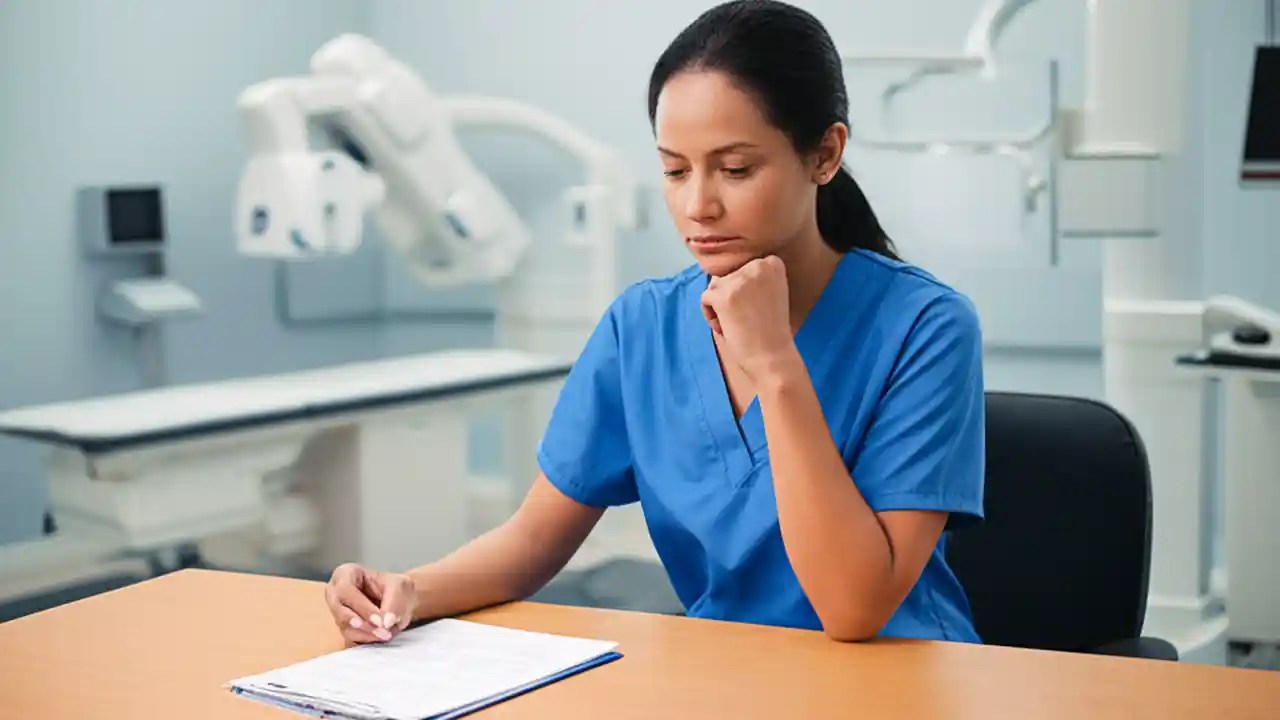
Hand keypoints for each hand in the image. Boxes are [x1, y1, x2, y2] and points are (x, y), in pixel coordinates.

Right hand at [325, 563, 417, 643]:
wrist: (402, 598)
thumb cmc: (397, 587)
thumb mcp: (400, 587)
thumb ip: (394, 603)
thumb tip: (386, 622)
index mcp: (345, 574)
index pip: (345, 590)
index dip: (361, 607)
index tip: (380, 620)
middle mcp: (336, 593)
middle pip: (340, 610)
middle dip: (362, 623)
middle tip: (382, 632)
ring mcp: (338, 611)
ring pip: (344, 626)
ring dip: (366, 633)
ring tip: (386, 635)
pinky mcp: (345, 626)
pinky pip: (350, 636)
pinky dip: (366, 638)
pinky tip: (380, 637)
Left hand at [701, 256, 797, 380]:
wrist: (773, 357)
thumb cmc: (770, 331)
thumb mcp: (770, 293)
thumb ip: (750, 278)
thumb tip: (719, 273)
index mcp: (773, 263)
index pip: (742, 268)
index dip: (743, 292)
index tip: (756, 310)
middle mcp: (758, 265)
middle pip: (727, 276)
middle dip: (730, 299)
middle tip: (748, 319)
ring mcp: (739, 279)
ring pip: (714, 286)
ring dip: (720, 307)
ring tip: (738, 324)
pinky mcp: (723, 295)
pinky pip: (705, 298)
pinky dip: (710, 316)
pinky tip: (729, 328)